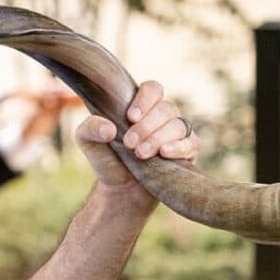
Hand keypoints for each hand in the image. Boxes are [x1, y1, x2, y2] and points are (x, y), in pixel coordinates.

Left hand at [73, 80, 197, 195]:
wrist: (121, 191)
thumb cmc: (107, 160)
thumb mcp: (87, 141)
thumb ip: (90, 127)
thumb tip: (109, 128)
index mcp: (142, 106)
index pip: (153, 89)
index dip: (144, 100)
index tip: (130, 118)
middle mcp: (162, 116)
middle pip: (165, 109)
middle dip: (146, 126)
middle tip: (129, 143)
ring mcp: (177, 132)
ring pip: (177, 125)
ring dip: (158, 138)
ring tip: (140, 154)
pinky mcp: (187, 151)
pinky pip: (191, 143)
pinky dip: (179, 147)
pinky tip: (164, 153)